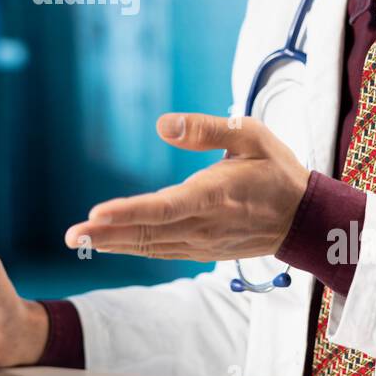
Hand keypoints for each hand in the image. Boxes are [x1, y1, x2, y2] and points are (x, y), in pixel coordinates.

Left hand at [65, 113, 310, 261]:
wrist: (305, 219)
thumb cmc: (276, 169)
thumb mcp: (250, 135)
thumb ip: (206, 128)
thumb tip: (161, 125)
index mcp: (215, 194)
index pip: (164, 207)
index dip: (129, 212)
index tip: (96, 214)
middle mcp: (205, 224)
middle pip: (148, 231)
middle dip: (107, 234)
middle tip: (70, 235)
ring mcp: (203, 242)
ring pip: (151, 245)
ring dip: (113, 244)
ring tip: (79, 240)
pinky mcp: (202, 249)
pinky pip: (161, 250)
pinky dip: (133, 248)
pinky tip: (110, 245)